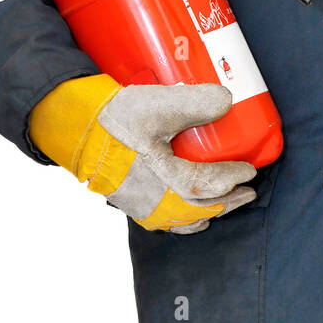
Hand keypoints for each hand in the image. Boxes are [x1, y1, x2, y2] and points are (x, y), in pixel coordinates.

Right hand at [29, 75, 256, 233]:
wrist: (73, 128)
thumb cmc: (114, 119)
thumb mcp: (158, 104)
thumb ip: (195, 101)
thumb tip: (227, 101)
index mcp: (164, 178)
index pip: (208, 184)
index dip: (232, 178)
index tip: (249, 169)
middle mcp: (154, 198)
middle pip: (200, 209)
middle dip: (227, 202)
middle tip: (246, 193)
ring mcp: (139, 203)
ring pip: (182, 219)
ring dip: (207, 213)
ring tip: (222, 207)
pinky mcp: (128, 200)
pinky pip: (162, 221)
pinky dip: (182, 221)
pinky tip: (188, 216)